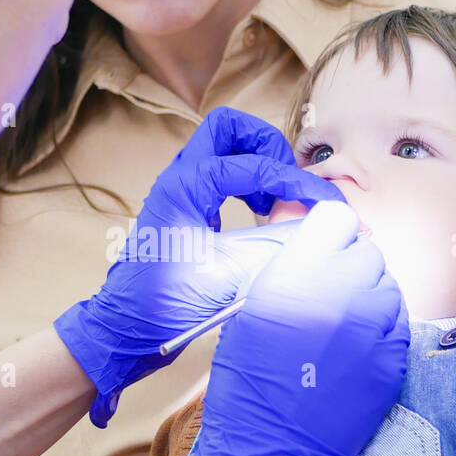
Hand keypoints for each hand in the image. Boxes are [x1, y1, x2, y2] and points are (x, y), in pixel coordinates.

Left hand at [53, 107, 339, 424]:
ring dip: (258, 161)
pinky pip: (222, 172)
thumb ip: (279, 246)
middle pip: (229, 127)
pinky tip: (262, 214)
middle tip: (288, 183)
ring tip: (277, 202)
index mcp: (185, 186)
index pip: (255, 165)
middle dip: (267, 146)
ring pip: (225, 145)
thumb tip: (325, 228)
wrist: (128, 328)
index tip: (327, 205)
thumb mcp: (231, 275)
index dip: (298, 183)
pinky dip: (248, 182)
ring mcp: (180, 188)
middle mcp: (179, 177)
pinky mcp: (186, 205)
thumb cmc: (167, 304)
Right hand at [163, 198, 409, 455]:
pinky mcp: (394, 358)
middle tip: (329, 297)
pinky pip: (398, 326)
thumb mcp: (252, 309)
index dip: (330, 236)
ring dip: (369, 300)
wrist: (269, 447)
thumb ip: (290, 273)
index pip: (339, 218)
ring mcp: (375, 325)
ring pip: (388, 288)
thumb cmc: (247, 380)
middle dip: (350, 270)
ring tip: (341, 331)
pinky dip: (381, 333)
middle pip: (368, 252)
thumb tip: (317, 256)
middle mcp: (343, 289)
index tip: (323, 252)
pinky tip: (354, 355)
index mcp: (298, 271)